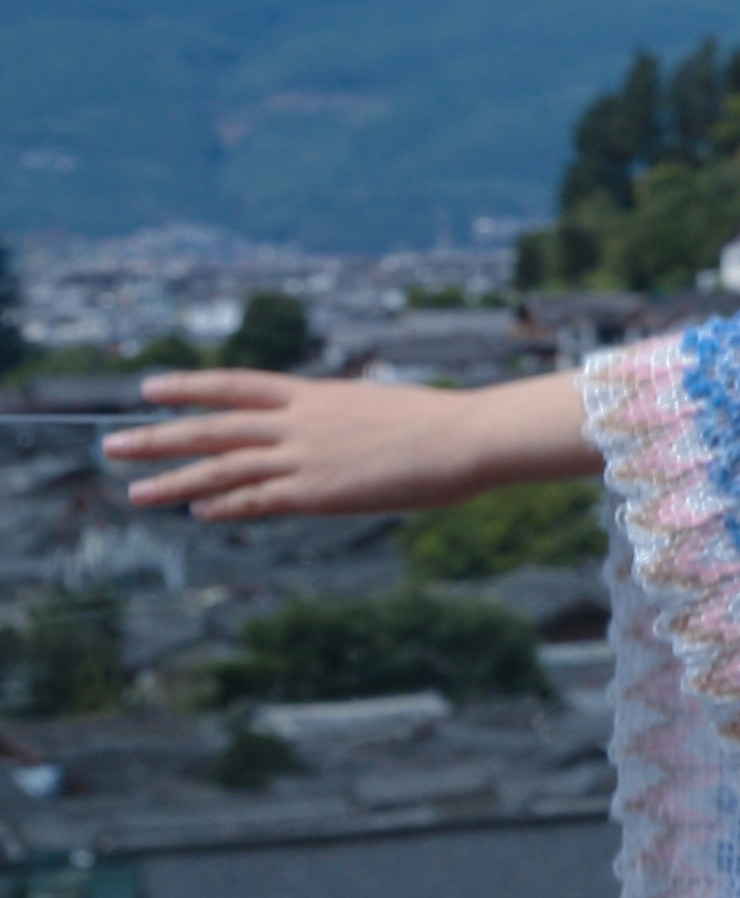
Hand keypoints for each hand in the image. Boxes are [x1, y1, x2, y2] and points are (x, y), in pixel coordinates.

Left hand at [105, 370, 604, 522]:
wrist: (468, 438)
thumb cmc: (439, 424)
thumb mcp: (379, 408)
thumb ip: (341, 420)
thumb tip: (329, 431)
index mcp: (316, 394)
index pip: (237, 385)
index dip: (191, 386)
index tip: (150, 387)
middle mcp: (300, 421)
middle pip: (213, 427)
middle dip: (160, 436)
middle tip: (114, 444)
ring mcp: (306, 456)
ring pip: (224, 466)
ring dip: (175, 479)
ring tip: (135, 491)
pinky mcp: (319, 491)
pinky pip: (259, 500)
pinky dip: (225, 505)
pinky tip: (198, 512)